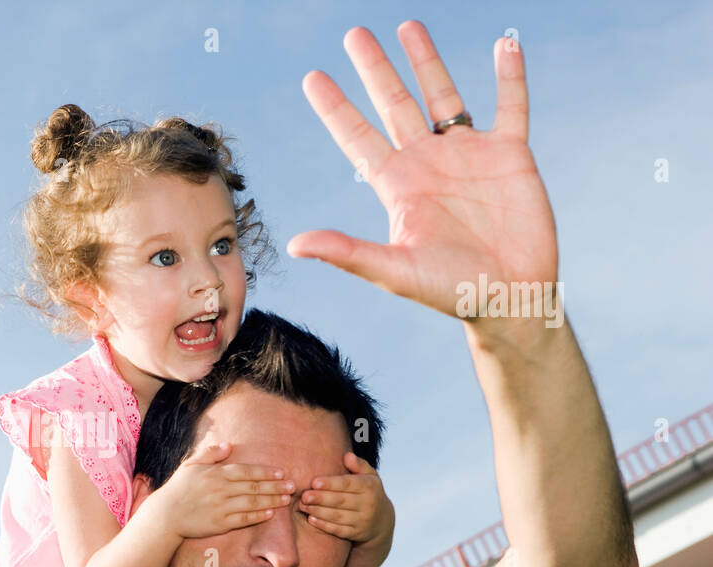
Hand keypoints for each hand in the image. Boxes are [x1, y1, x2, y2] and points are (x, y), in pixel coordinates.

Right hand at [156, 440, 294, 538]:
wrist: (165, 515)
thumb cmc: (178, 489)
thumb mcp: (191, 465)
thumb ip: (210, 453)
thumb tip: (228, 444)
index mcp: (216, 474)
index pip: (247, 471)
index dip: (266, 472)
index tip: (281, 473)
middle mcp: (220, 489)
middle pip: (254, 487)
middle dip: (275, 486)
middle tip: (292, 485)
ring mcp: (221, 507)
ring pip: (252, 503)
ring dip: (272, 500)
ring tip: (286, 499)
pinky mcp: (220, 524)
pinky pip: (243, 519)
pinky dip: (258, 516)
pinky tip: (270, 513)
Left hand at [287, 22, 557, 319]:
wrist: (510, 300)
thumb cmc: (449, 291)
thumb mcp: (394, 270)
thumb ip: (347, 252)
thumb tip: (295, 245)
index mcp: (397, 186)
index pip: (358, 138)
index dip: (336, 108)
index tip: (314, 77)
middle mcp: (427, 164)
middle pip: (395, 105)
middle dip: (375, 70)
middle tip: (354, 34)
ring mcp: (468, 156)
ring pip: (443, 96)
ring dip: (426, 61)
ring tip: (408, 25)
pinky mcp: (510, 156)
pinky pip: (510, 106)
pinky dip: (509, 76)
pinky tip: (506, 45)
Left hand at [298, 452, 393, 566]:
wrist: (382, 520)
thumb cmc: (369, 491)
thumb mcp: (370, 476)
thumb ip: (359, 465)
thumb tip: (347, 456)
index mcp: (370, 486)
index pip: (348, 484)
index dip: (331, 483)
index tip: (314, 482)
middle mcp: (368, 504)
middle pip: (341, 501)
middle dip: (321, 499)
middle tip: (304, 496)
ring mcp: (362, 520)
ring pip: (338, 516)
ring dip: (318, 512)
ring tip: (303, 506)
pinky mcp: (356, 533)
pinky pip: (338, 530)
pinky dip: (324, 525)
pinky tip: (311, 519)